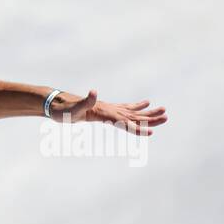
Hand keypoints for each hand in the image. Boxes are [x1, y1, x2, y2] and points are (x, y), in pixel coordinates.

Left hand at [50, 89, 166, 136]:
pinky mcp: (105, 109)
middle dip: (150, 118)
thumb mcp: (72, 108)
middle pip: (133, 116)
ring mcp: (108, 108)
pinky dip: (136, 108)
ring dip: (147, 113)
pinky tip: (145, 104)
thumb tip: (93, 91)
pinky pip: (124, 110)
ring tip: (163, 110)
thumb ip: (84, 101)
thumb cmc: (62, 110)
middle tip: (167, 116)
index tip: (151, 132)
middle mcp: (109, 110)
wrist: (56, 104)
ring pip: (132, 113)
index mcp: (104, 113)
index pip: (124, 122)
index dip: (137, 128)